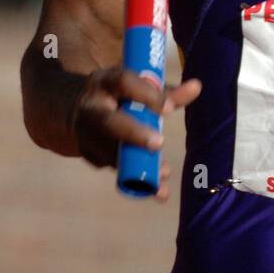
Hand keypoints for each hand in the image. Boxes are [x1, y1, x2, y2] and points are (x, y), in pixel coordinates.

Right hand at [70, 67, 201, 202]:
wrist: (77, 110)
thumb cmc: (118, 96)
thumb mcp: (137, 88)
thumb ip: (166, 93)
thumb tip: (196, 87)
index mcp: (105, 83)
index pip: (123, 83)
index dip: (145, 95)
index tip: (169, 109)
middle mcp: (91, 109)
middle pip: (109, 122)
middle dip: (133, 134)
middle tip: (159, 143)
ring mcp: (86, 134)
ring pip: (110, 152)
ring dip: (138, 165)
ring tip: (165, 173)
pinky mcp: (91, 155)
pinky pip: (114, 168)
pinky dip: (136, 180)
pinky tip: (157, 189)